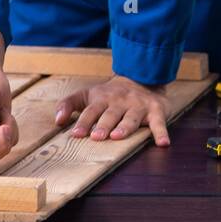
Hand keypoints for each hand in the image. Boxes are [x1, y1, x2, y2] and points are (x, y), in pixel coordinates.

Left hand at [54, 75, 170, 145]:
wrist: (141, 78)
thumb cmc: (110, 94)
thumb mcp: (87, 95)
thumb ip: (69, 104)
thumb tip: (57, 121)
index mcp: (102, 99)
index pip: (91, 111)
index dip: (84, 122)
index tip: (76, 134)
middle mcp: (120, 102)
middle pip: (110, 114)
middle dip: (104, 125)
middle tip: (97, 136)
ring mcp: (138, 106)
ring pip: (131, 118)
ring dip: (125, 127)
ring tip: (118, 137)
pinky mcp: (156, 110)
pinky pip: (159, 122)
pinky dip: (161, 132)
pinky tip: (163, 143)